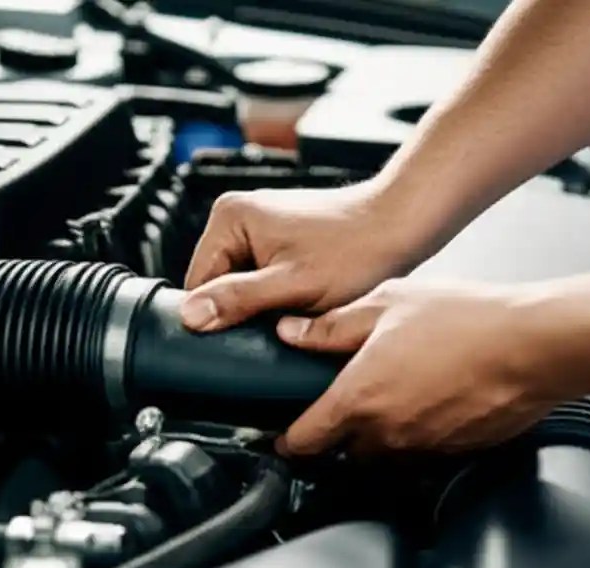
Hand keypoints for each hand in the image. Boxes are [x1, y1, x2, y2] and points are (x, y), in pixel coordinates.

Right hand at [180, 181, 433, 331]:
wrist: (400, 226)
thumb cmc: (357, 250)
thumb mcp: (292, 286)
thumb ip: (238, 299)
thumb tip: (190, 316)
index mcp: (229, 217)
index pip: (198, 284)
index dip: (220, 315)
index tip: (250, 332)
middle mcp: (237, 214)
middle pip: (218, 284)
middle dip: (245, 308)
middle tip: (283, 318)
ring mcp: (258, 225)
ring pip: (241, 285)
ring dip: (263, 303)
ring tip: (297, 305)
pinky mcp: (277, 237)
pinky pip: (260, 277)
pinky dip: (277, 294)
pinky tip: (302, 297)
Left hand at [274, 278, 560, 455]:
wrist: (533, 346)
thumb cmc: (466, 319)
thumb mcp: (386, 304)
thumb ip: (332, 326)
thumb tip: (291, 333)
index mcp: (359, 398)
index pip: (305, 441)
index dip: (289, 442)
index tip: (285, 437)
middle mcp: (386, 433)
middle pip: (344, 453)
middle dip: (339, 435)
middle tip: (347, 403)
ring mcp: (423, 447)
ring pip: (384, 455)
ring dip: (380, 436)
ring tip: (396, 395)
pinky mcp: (454, 451)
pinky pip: (422, 451)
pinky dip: (418, 434)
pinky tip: (432, 399)